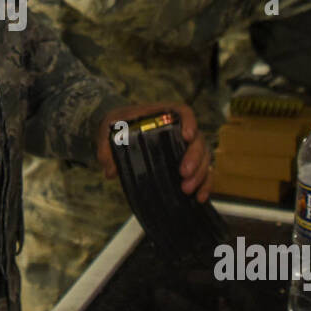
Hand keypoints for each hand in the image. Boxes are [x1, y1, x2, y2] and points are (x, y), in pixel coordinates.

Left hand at [96, 102, 210, 200]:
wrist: (118, 131)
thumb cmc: (117, 126)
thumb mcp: (108, 131)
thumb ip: (106, 148)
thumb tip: (110, 171)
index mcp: (163, 116)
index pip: (183, 112)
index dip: (189, 122)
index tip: (187, 136)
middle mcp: (179, 130)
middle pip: (197, 139)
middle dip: (194, 157)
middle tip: (183, 173)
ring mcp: (184, 147)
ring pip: (204, 157)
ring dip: (200, 174)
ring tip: (187, 190)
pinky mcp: (186, 163)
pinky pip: (203, 172)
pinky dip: (204, 184)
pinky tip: (200, 198)